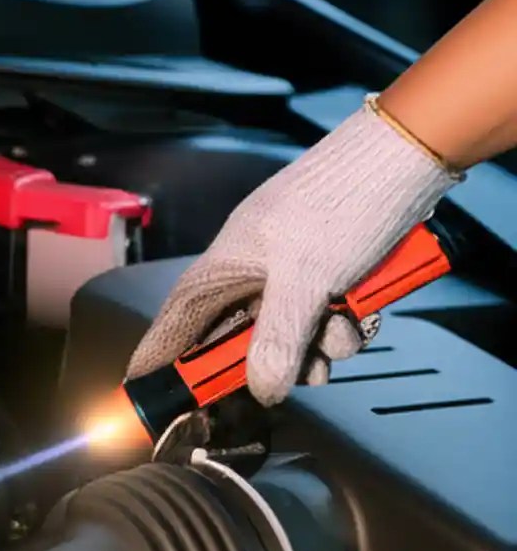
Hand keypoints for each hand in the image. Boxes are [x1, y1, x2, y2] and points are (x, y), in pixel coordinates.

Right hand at [126, 102, 458, 404]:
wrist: (404, 159)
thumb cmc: (340, 203)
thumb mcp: (305, 280)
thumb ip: (279, 341)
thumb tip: (263, 391)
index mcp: (224, 265)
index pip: (177, 320)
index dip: (160, 354)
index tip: (146, 387)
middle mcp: (250, 271)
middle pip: (241, 338)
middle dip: (272, 362)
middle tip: (298, 374)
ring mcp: (290, 271)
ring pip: (290, 333)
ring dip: (319, 345)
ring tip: (344, 331)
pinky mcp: (327, 272)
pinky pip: (323, 318)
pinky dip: (344, 324)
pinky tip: (363, 314)